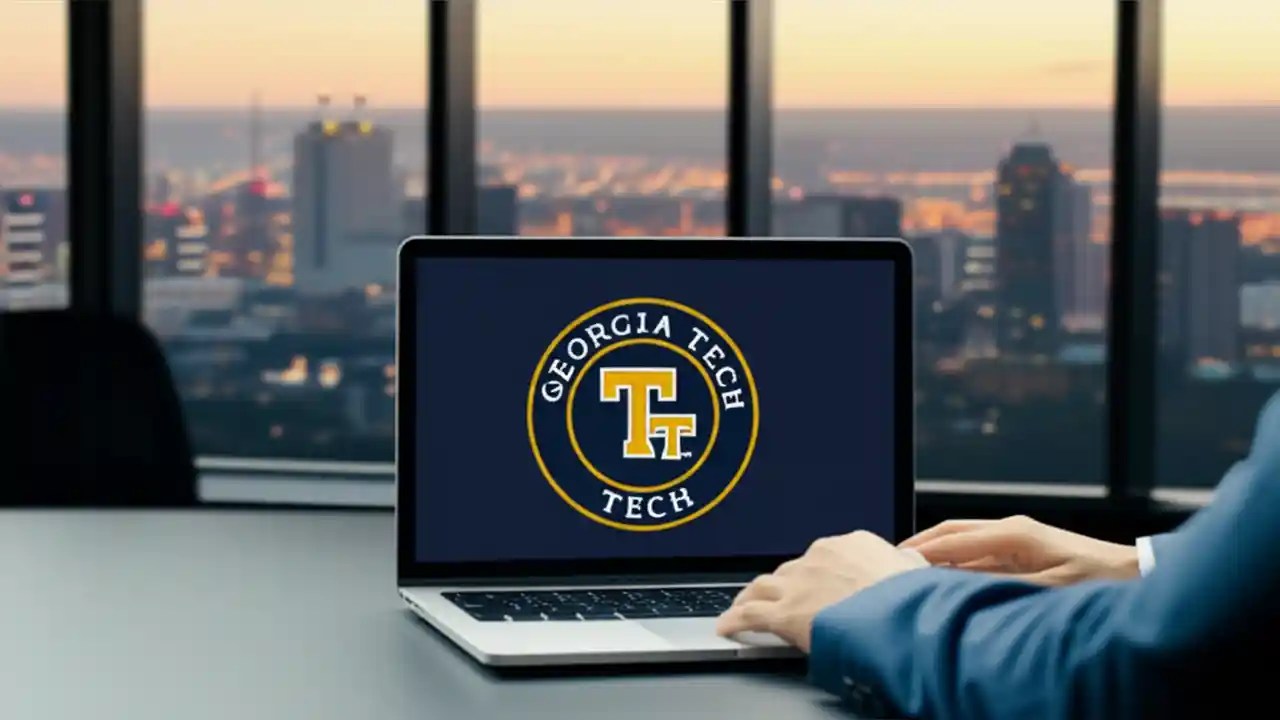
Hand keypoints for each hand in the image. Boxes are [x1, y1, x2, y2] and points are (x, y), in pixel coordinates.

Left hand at [715, 531, 927, 651]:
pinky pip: (749, 615)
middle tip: (777, 596)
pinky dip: (734, 620)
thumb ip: (904, 565)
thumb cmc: (911, 597)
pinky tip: (726, 626)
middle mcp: (819, 558)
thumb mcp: (916, 570)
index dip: (816, 570)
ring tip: (742, 605)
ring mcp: (798, 584)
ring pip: (763, 586)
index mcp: (851, 544)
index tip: (812, 579)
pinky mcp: (784, 613)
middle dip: (783, 584)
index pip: (825, 555)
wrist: (899, 615)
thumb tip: (909, 563)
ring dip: (750, 596)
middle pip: (791, 570)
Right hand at [900, 515, 1138, 585]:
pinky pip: (978, 548)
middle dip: (921, 544)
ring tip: (908, 566)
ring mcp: (1016, 534)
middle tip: (889, 559)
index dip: (922, 553)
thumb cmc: (1096, 581)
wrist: (1132, 572)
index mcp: (1013, 534)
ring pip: (963, 538)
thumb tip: (962, 588)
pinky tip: (944, 573)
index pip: (954, 541)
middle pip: (952, 531)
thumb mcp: (1047, 589)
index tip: (892, 563)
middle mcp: (1011, 528)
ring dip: (936, 550)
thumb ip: (1002, 586)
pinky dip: (955, 558)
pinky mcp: (1022, 545)